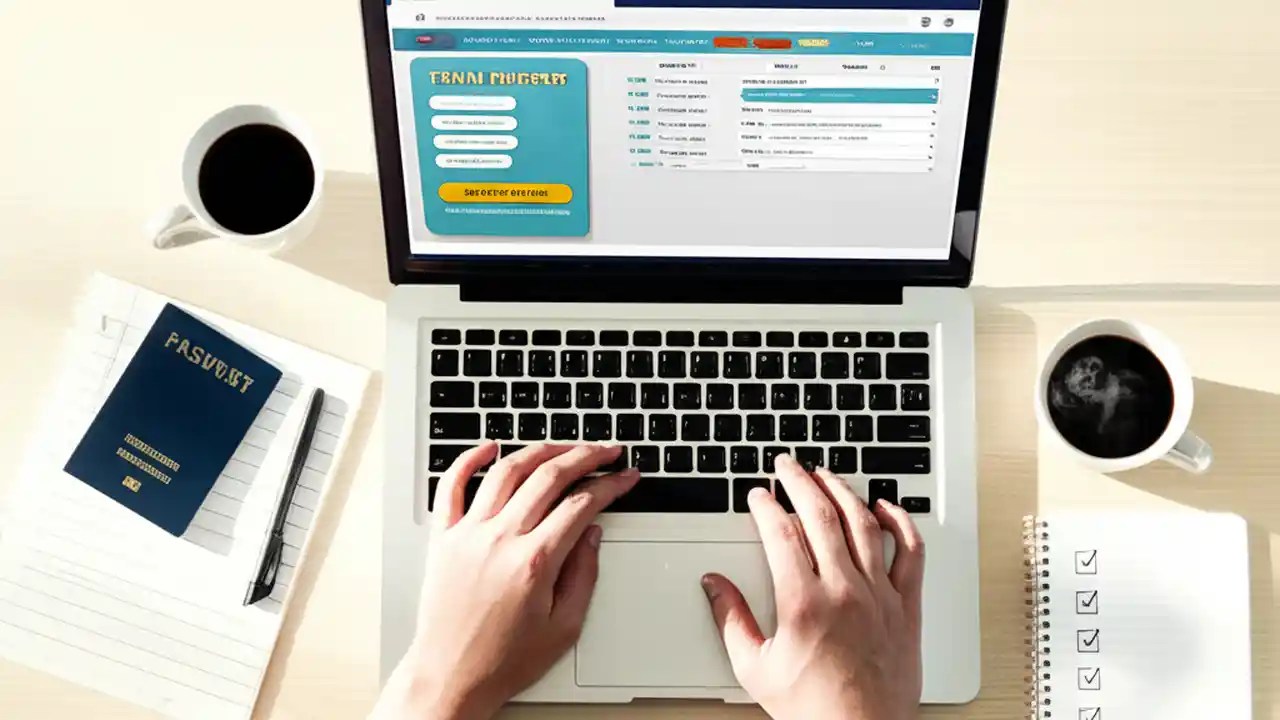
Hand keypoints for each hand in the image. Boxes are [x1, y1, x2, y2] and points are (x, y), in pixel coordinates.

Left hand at [372, 442, 637, 719]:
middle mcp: (500, 540)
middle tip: (605, 451)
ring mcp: (468, 534)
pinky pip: (452, 485)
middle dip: (585, 456)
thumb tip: (592, 533)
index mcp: (534, 562)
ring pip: (506, 471)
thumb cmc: (504, 660)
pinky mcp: (443, 537)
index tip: (625, 477)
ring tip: (563, 446)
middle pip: (549, 477)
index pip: (581, 504)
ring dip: (540, 450)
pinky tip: (488, 447)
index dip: (610, 485)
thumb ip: (584, 575)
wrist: (451, 676)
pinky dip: (469, 459)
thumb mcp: (564, 627)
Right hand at [702, 455, 924, 719]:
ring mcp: (880, 596)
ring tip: (826, 474)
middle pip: (821, 515)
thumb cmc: (812, 710)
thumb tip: (714, 585)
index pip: (781, 533)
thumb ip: (731, 619)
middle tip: (787, 465)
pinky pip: (911, 552)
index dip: (766, 506)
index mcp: (803, 603)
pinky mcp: (908, 607)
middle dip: (800, 482)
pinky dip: (901, 523)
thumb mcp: (754, 667)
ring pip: (864, 524)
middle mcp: (844, 591)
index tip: (758, 495)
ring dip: (843, 491)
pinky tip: (886, 507)